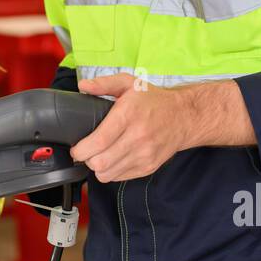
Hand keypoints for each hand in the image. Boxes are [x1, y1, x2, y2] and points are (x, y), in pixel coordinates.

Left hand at [72, 73, 196, 181]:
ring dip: (98, 167)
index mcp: (129, 115)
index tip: (76, 148)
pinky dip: (111, 171)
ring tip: (99, 155)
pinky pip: (119, 177)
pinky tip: (113, 159)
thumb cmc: (154, 100)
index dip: (81, 150)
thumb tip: (83, 86)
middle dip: (87, 159)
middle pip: (100, 162)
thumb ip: (104, 83)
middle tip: (86, 151)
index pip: (99, 141)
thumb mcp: (130, 83)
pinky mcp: (148, 167)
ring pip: (108, 174)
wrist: (184, 117)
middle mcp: (137, 137)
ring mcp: (144, 155)